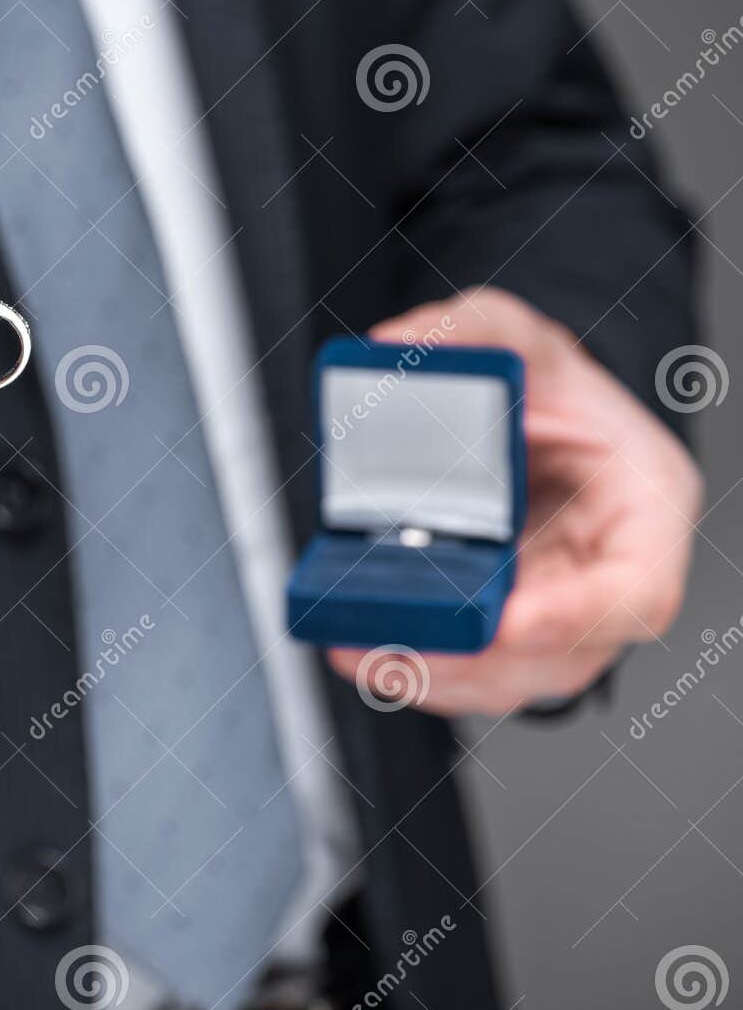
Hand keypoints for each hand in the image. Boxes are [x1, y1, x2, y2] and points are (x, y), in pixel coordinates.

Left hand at [328, 287, 702, 716]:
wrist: (526, 409)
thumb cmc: (545, 385)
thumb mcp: (517, 336)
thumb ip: (473, 331)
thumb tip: (397, 346)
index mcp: (645, 505)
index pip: (636, 586)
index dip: (577, 614)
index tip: (512, 620)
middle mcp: (611, 570)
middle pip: (565, 651)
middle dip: (479, 660)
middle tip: (404, 645)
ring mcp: (562, 610)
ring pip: (513, 676)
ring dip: (438, 677)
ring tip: (365, 652)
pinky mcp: (511, 630)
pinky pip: (475, 672)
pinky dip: (420, 673)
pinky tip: (367, 654)